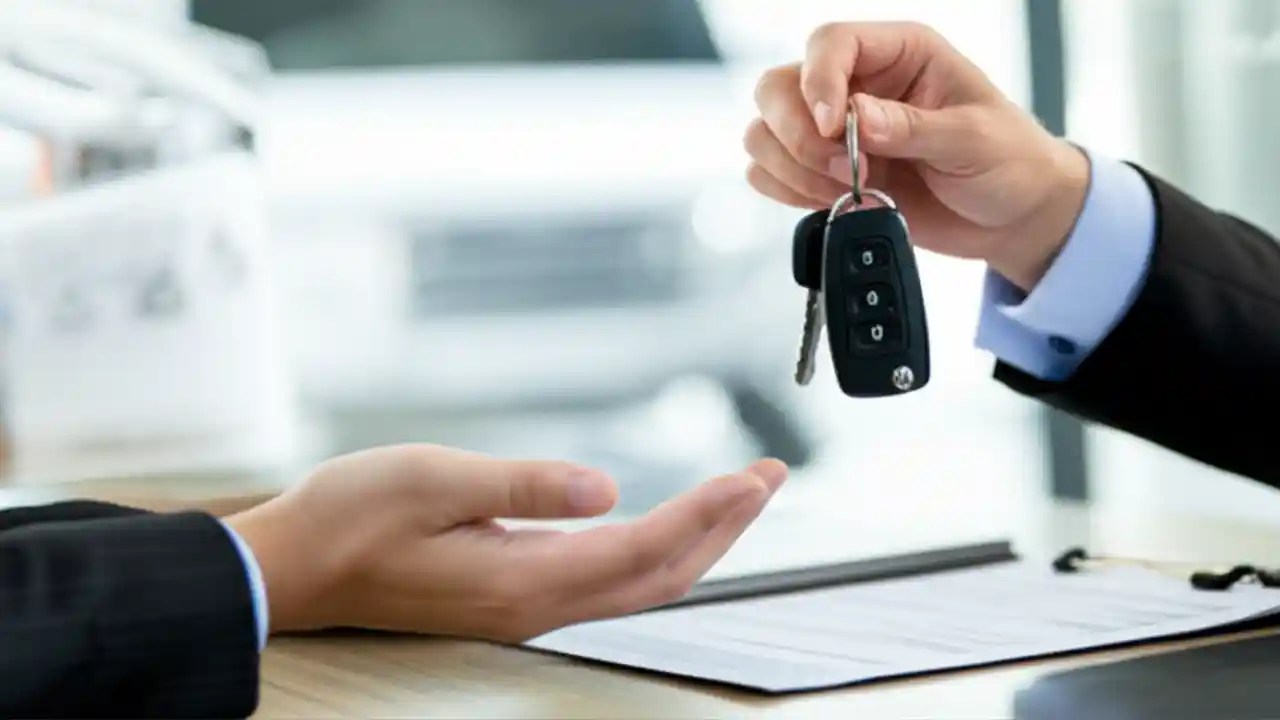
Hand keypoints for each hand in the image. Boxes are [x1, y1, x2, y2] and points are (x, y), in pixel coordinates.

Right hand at [226, 445, 785, 641]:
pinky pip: (606, 580)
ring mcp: (525, 605)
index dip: (705, 514)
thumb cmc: (349, 518)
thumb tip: (605, 489)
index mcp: (521, 580)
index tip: (751, 478)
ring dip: (695, 540)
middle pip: (657, 577)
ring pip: (637, 583)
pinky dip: (653, 548)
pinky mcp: (512, 593)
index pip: (641, 549)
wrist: (292, 568)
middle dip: (722, 529)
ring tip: (736, 496)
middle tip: (767, 478)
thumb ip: (524, 487)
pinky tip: (666, 525)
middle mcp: (534, 604)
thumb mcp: (433, 481)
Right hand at [744, 21, 1090, 290]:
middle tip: (841, 168)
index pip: (829, 43)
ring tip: (846, 188)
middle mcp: (858, 85)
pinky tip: (833, 201)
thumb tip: (855, 118)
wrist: (1013, 218)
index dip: (818, 82)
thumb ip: (912, 127)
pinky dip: (789, 193)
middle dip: (797, 133)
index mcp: (899, 53)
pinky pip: (770, 175)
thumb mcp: (974, 139)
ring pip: (765, 132)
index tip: (834, 129)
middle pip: (778, 86)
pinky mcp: (823, 174)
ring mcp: (834, 132)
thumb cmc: (1009, 161)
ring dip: (793, 167)